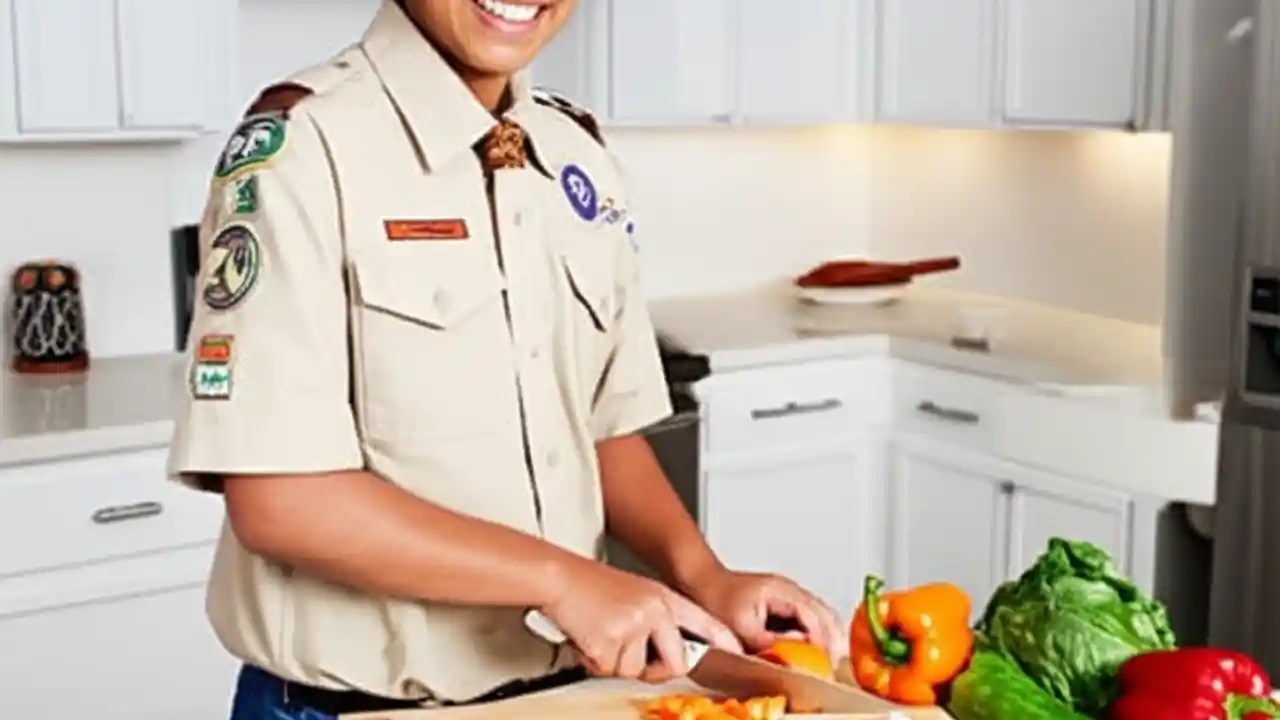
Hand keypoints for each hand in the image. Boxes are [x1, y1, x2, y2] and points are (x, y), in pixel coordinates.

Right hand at [542, 559, 741, 682]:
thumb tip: (667, 653)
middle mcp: (654, 611)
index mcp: (662, 598)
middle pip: (677, 663)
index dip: (722, 641)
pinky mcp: (611, 641)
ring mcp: (635, 625)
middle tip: (628, 654)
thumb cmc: (590, 586)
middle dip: (654, 669)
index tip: (737, 653)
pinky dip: (595, 660)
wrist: (559, 577)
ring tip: (601, 634)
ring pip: (636, 671)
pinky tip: (589, 637)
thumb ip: (656, 620)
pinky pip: (610, 670)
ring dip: (615, 661)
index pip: (703, 622)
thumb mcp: (635, 594)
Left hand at [686, 568, 841, 656]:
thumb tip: (786, 657)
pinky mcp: (784, 606)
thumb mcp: (740, 624)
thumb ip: (765, 641)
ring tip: (826, 661)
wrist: (702, 582)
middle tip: (831, 664)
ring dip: (825, 638)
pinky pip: (808, 620)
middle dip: (832, 640)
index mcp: (784, 591)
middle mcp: (791, 592)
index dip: (823, 641)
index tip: (825, 661)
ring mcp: (789, 597)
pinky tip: (810, 651)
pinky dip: (814, 635)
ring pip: (820, 617)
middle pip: (825, 615)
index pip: (815, 616)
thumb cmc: (716, 596)